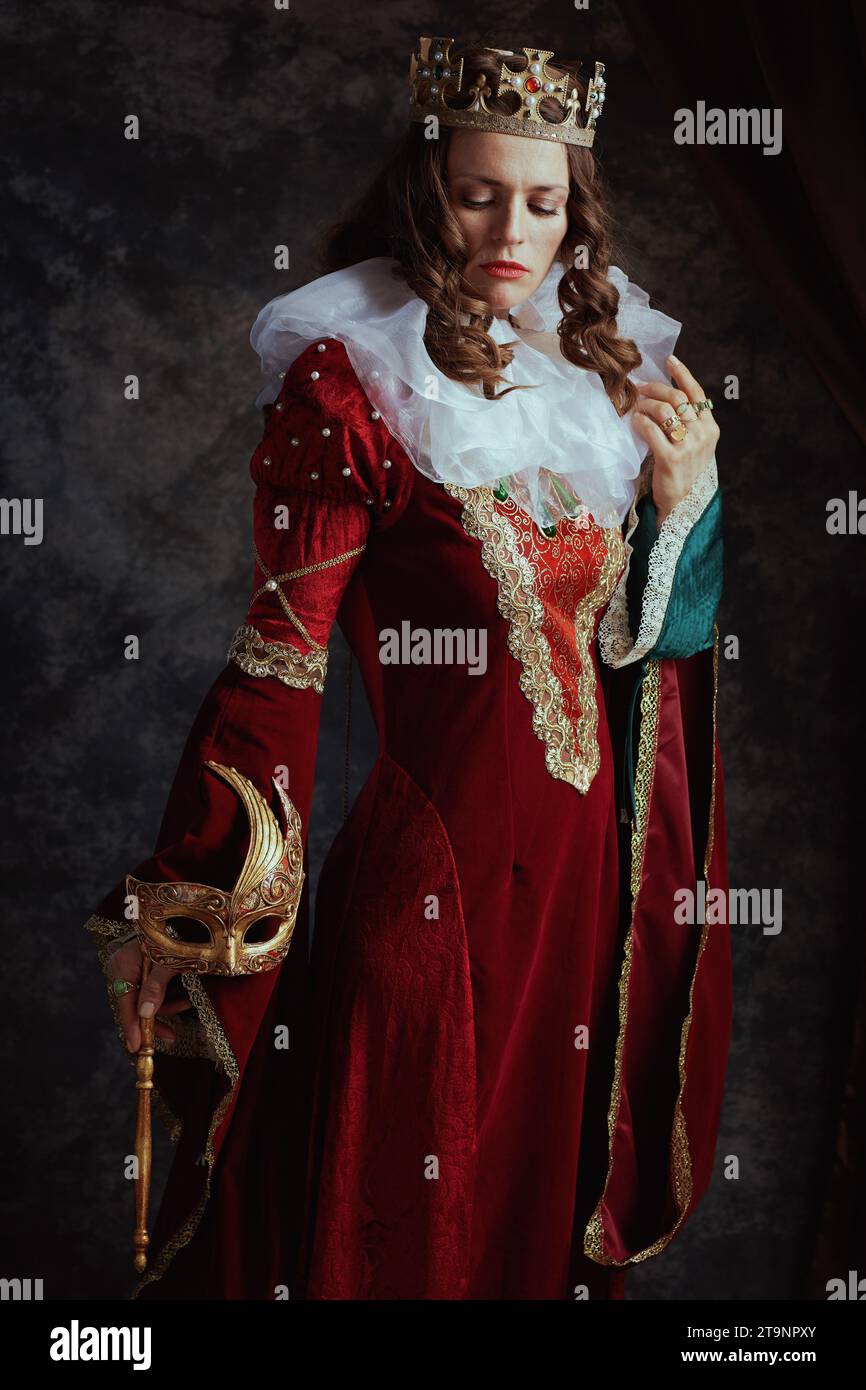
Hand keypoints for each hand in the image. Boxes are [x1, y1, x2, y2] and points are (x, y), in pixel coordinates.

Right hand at [106, 938, 189, 1052]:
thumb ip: (155, 988)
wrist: (186, 917)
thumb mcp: (166, 962)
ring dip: (168, 1006)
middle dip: (155, 1019)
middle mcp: (124, 970)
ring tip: (187, 1003)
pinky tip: (185, 997)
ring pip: (147, 1001)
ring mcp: (134, 971)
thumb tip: (145, 1014)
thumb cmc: (175, 935)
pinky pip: (153, 993)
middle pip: (135, 1005)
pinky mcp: (146, 973)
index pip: (124, 1002)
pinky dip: (168, 998)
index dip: (131, 1026)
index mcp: (123, 965)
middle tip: (171, 1036)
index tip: (135, 1046)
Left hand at [632, 354, 719, 526]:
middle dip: (655, 388)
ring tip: (636, 407)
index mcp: (711, 428)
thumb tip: (668, 395)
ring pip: (664, 411)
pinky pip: (651, 430)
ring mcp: (687, 447)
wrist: (682, 503)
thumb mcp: (697, 445)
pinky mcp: (670, 458)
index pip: (697, 393)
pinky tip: (634, 422)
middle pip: (676, 399)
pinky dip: (640, 422)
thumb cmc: (685, 471)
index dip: (682, 373)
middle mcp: (702, 435)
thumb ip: (690, 423)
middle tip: (640, 387)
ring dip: (645, 404)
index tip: (669, 360)